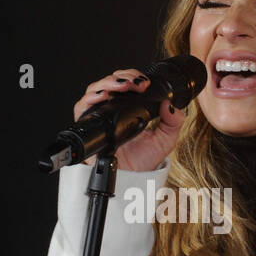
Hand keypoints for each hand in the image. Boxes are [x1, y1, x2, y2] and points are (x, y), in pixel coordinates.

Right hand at [71, 68, 185, 171]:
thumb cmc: (144, 160)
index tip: (144, 82)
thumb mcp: (166, 138)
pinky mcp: (88, 126)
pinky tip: (102, 96)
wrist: (132, 179)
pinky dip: (90, 98)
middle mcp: (112, 109)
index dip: (132, 76)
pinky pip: (82, 107)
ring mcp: (99, 116)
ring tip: (121, 86)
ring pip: (95, 89)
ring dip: (107, 83)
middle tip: (135, 83)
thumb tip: (171, 105)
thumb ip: (174, 121)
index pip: (125, 82)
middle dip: (121, 77)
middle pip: (109, 82)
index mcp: (129, 108)